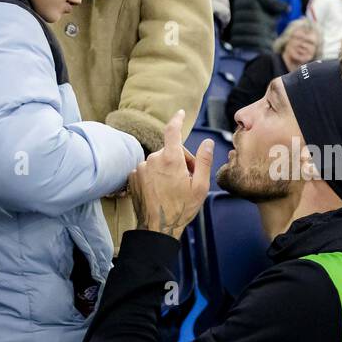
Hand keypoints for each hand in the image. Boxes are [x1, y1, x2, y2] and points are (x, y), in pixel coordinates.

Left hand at [129, 110, 212, 237]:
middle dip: (180, 161)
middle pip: (170, 151)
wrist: (157, 228)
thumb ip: (203, 161)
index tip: (180, 113)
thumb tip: (207, 142)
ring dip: (167, 170)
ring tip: (173, 189)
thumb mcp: (200, 187)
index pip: (172, 131)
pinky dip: (155, 176)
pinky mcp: (133, 177)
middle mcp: (153, 159)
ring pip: (158, 161)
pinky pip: (148, 170)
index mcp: (170, 159)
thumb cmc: (181, 209)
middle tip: (187, 181)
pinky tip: (160, 191)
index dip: (177, 119)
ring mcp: (141, 168)